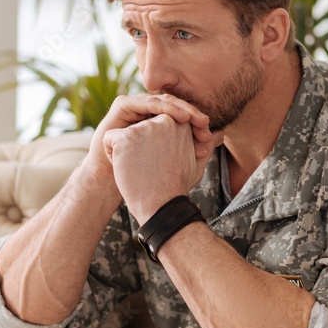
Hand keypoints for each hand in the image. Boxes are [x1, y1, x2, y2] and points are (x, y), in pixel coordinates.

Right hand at [81, 94, 217, 192]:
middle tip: (204, 123)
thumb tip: (221, 135)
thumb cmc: (143, 174)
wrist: (114, 180)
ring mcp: (137, 107)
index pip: (184, 114)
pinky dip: (158, 107)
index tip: (210, 134)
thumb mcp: (174, 162)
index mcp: (164, 120)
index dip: (198, 122)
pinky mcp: (123, 106)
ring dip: (178, 108)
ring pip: (161, 101)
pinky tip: (169, 116)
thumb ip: (197, 148)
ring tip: (191, 118)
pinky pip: (142, 101)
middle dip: (191, 113)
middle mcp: (151, 111)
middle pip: (175, 105)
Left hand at [102, 111, 222, 222]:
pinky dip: (112, 156)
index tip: (161, 165)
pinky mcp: (125, 137)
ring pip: (122, 134)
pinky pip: (109, 140)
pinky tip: (125, 168)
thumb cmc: (178, 187)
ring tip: (140, 169)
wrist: (162, 206)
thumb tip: (219, 134)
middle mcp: (164, 120)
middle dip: (139, 147)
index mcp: (180, 123)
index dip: (153, 147)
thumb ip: (205, 144)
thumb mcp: (197, 162)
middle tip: (151, 169)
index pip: (153, 127)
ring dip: (126, 152)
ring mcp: (144, 128)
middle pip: (138, 128)